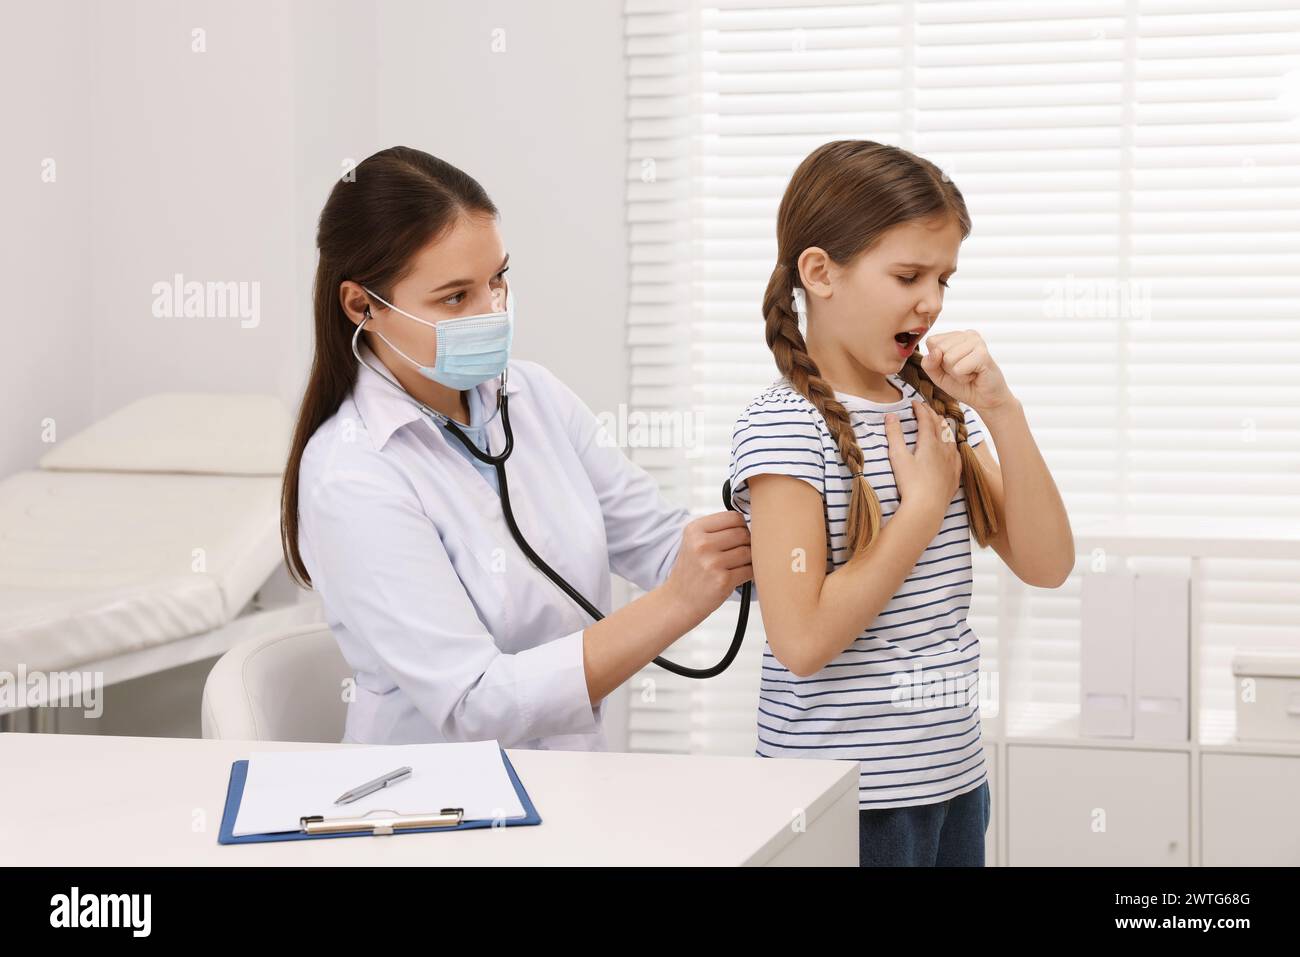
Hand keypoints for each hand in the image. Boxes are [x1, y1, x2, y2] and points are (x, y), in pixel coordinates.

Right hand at [663, 511, 751, 626]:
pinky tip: (737, 576)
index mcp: (695, 529)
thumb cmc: (693, 569)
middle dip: (746, 543)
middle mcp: (702, 544)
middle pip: (743, 533)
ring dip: (748, 560)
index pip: (734, 517)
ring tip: (736, 565)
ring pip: (748, 552)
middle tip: (737, 553)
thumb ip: (718, 529)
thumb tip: (755, 523)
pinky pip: (750, 570)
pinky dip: (749, 573)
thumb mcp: (694, 541)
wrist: (679, 600)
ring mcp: (712, 563)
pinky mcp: (723, 581)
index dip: (741, 526)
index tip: (736, 537)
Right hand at [885, 400, 961, 520]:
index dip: (920, 409)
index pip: (926, 419)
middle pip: (940, 425)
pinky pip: (957, 454)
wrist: (927, 508)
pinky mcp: (955, 475)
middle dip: (932, 414)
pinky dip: (952, 445)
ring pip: (951, 438)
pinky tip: (951, 448)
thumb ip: (894, 434)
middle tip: (924, 409)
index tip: (914, 402)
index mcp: (929, 442)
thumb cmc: (910, 483)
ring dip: (944, 427)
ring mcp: (952, 462)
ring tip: (939, 422)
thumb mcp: (897, 457)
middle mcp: (944, 449)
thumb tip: (890, 415)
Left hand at [920, 329, 1013, 412]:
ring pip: (948, 359)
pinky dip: (963, 378)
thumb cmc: (962, 385)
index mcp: (956, 336)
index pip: (931, 341)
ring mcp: (977, 342)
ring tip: (969, 373)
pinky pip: (958, 369)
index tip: (952, 366)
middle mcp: (967, 334)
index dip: (937, 360)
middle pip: (938, 349)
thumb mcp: (938, 375)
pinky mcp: (982, 354)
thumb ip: (929, 363)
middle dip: (947, 367)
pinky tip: (975, 375)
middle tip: (963, 371)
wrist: (985, 399)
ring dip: (956, 374)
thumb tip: (935, 351)